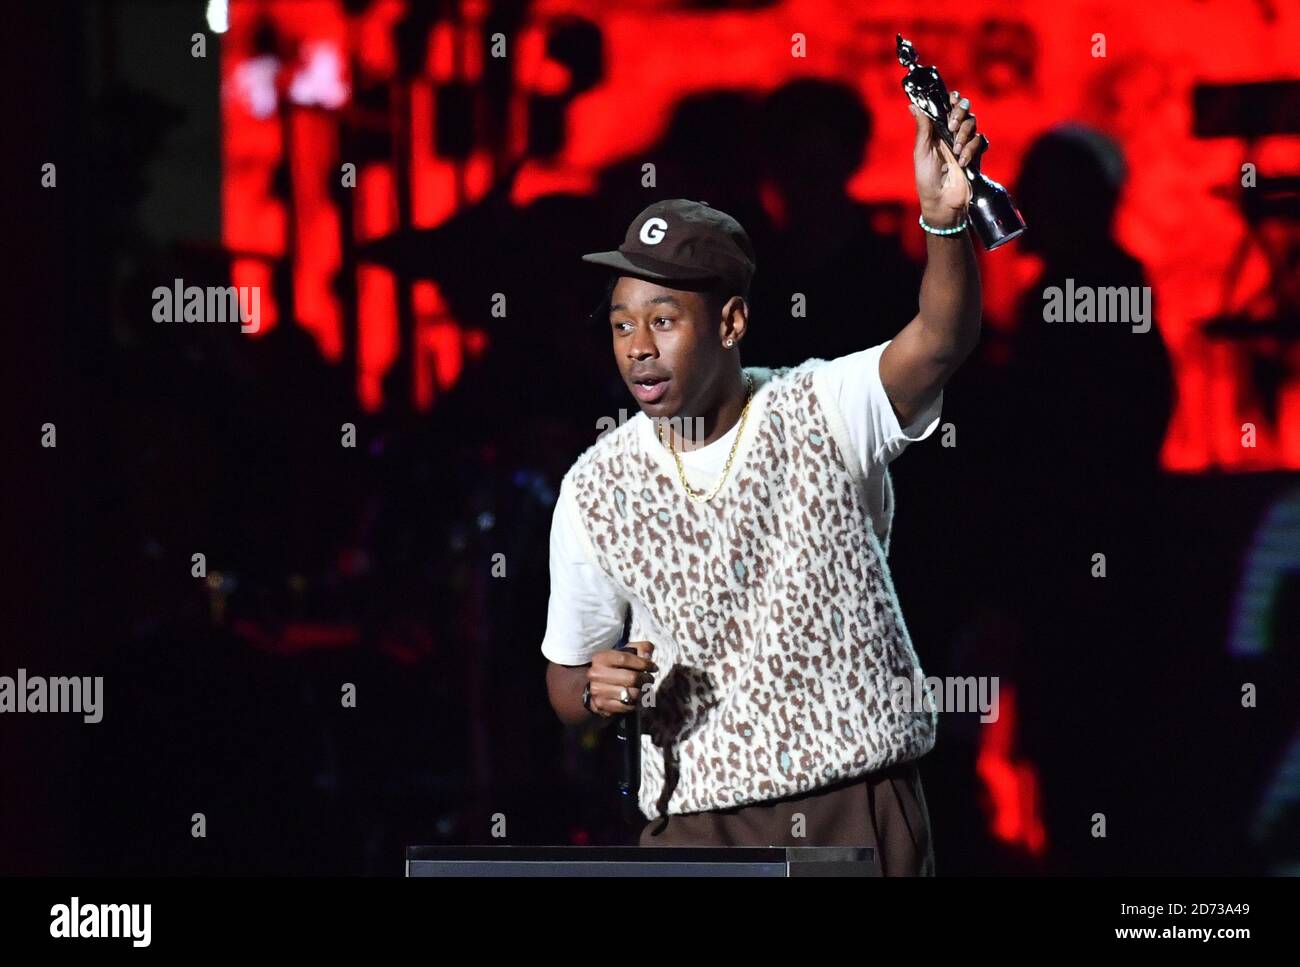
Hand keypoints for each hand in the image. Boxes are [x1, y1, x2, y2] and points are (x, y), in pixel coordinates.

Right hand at [586, 640, 655, 716]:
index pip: (625, 658)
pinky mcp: (601, 705)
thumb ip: (641, 648)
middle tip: (650, 679)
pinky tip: (634, 698)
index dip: (643, 663)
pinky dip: (634, 703)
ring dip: (642, 692)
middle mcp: (595, 674)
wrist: (597, 687)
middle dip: (646, 679)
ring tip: (643, 688)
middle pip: (631, 677)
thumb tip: (647, 655)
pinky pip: (627, 706)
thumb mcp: (627, 653)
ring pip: (631, 694)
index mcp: (600, 658)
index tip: (653, 667)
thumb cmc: (617, 668)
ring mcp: (597, 691)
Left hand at [910, 90, 988, 228]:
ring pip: (972, 123)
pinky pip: (980, 141)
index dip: (951, 99)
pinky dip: (972, 149)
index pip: (946, 106)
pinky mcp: (975, 154)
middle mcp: (951, 134)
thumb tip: (913, 106)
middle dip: (959, 112)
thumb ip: (922, 128)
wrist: (942, 202)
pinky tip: (963, 162)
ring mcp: (964, 143)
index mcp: (936, 130)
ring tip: (956, 151)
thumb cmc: (926, 179)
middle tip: (951, 126)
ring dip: (964, 134)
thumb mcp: (921, 152)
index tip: (951, 100)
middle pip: (963, 109)